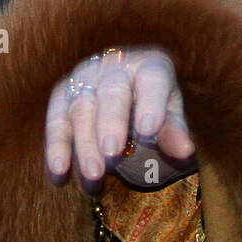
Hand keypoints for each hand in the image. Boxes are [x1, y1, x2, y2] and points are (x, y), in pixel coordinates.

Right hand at [45, 46, 194, 187]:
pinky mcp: (63, 93)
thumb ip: (174, 131)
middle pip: (111, 92)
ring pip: (80, 107)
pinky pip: (56, 119)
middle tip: (112, 156)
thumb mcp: (170, 115)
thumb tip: (185, 151)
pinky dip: (56, 147)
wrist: (128, 92)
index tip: (147, 131)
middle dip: (110, 124)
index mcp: (150, 64)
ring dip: (84, 144)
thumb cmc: (155, 105)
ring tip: (93, 176)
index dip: (151, 103)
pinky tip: (59, 174)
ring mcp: (85, 76)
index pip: (153, 79)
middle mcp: (115, 64)